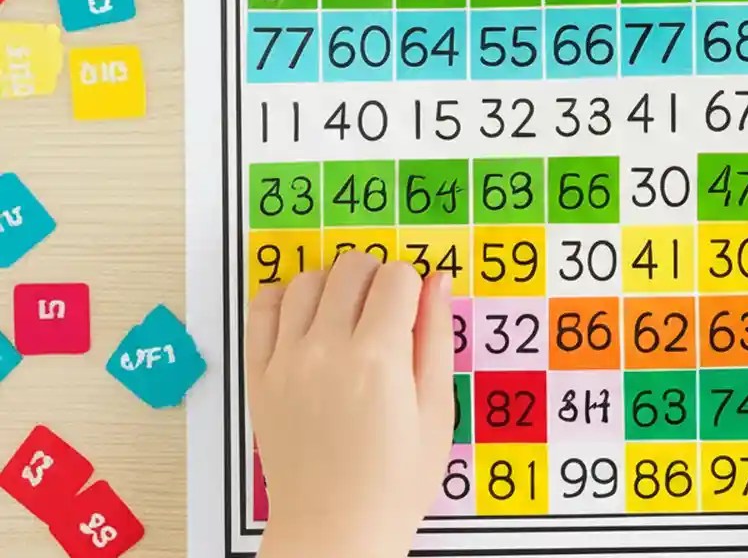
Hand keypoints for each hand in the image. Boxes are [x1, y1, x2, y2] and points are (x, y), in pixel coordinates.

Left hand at [245, 252, 454, 557]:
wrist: (337, 529)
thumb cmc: (395, 480)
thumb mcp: (437, 410)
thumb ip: (435, 338)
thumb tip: (438, 280)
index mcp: (378, 358)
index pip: (397, 276)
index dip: (413, 286)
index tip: (414, 311)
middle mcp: (327, 350)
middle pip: (351, 267)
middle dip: (376, 276)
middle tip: (386, 310)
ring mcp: (287, 361)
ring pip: (307, 280)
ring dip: (334, 285)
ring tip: (348, 317)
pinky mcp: (260, 376)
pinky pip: (263, 309)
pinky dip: (285, 298)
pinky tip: (307, 317)